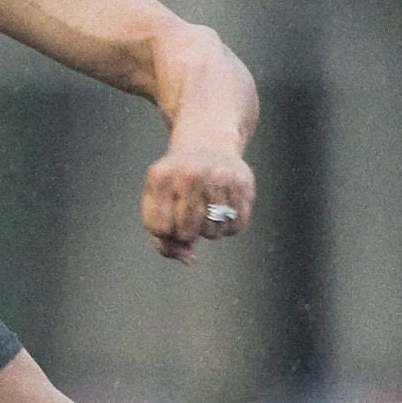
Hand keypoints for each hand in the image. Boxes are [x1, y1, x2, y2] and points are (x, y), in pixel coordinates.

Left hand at [143, 138, 254, 261]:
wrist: (208, 143)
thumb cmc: (177, 182)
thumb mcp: (159, 200)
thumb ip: (163, 238)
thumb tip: (189, 259)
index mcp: (161, 176)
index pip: (161, 228)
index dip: (166, 232)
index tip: (170, 219)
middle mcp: (189, 174)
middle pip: (187, 232)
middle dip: (187, 232)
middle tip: (190, 216)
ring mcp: (218, 177)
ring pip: (213, 232)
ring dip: (210, 230)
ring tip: (208, 210)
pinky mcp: (242, 183)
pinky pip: (236, 227)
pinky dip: (229, 226)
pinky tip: (224, 209)